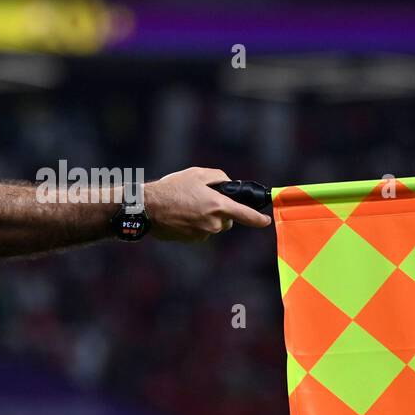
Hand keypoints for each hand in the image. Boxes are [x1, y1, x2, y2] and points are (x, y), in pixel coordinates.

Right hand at [144, 167, 272, 242]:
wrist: (148, 207)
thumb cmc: (172, 188)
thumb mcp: (197, 174)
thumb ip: (219, 178)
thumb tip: (228, 185)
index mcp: (218, 206)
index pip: (246, 215)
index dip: (258, 219)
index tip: (266, 221)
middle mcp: (213, 223)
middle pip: (227, 221)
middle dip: (221, 212)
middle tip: (203, 200)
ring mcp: (202, 234)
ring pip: (212, 226)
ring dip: (206, 217)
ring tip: (186, 205)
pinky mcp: (191, 240)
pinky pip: (200, 232)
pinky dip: (194, 224)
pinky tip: (180, 215)